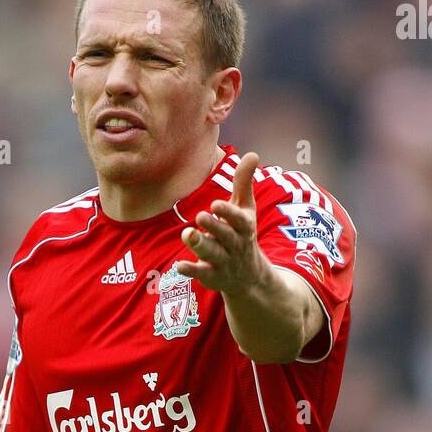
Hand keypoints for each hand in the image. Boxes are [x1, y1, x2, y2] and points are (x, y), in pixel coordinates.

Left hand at [176, 151, 266, 295]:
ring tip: (187, 234)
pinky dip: (191, 270)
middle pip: (225, 236)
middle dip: (214, 227)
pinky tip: (179, 265)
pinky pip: (202, 273)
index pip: (238, 219)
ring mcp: (224, 262)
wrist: (249, 277)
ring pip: (213, 254)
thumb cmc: (243, 234)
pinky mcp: (212, 276)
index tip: (215, 204)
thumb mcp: (246, 209)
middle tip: (199, 216)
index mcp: (244, 227)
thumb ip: (244, 183)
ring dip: (201, 245)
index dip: (228, 212)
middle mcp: (235, 245)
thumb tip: (253, 154)